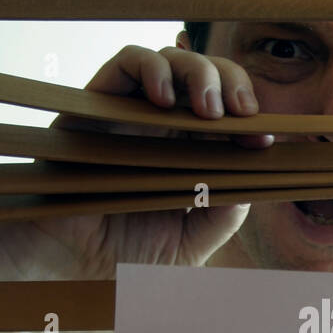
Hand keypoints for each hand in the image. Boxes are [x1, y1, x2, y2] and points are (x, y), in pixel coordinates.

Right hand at [33, 45, 273, 277]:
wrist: (69, 272)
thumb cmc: (127, 260)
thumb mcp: (193, 243)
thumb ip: (225, 212)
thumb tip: (253, 171)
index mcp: (191, 153)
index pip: (230, 113)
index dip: (251, 115)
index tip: (263, 139)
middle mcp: (163, 128)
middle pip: (207, 76)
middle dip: (233, 82)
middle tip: (243, 113)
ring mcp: (130, 113)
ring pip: (171, 60)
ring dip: (199, 72)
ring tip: (209, 110)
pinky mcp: (95, 105)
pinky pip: (126, 62)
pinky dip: (152, 67)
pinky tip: (166, 101)